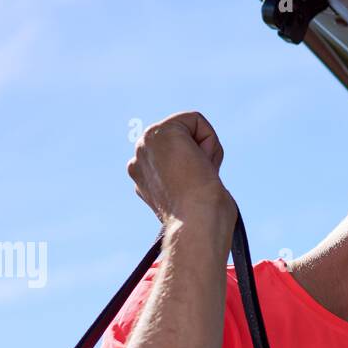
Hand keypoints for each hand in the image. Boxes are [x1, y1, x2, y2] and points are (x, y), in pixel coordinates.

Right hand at [127, 111, 235, 225]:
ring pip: (190, 129)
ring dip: (205, 153)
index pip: (179, 156)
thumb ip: (187, 179)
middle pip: (184, 140)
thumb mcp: (190, 197)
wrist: (197, 226)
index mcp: (143, 176)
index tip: (194, 193)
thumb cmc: (202, 223)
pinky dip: (209, 143)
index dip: (197, 171)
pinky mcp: (161, 131)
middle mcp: (138, 159)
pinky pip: (196, 120)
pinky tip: (201, 166)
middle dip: (200, 159)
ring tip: (199, 177)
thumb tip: (201, 171)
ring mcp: (146, 144)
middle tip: (198, 185)